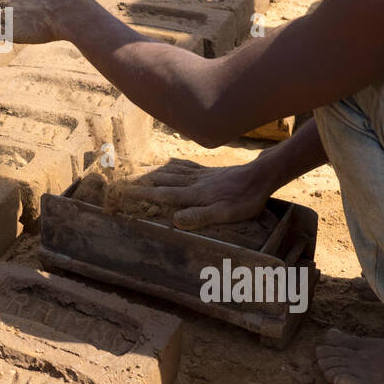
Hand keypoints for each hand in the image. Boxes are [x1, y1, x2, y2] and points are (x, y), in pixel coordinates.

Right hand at [113, 158, 273, 228]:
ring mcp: (199, 175)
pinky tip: (168, 163)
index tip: (124, 193)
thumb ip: (200, 216)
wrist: (260, 176)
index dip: (142, 195)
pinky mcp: (207, 171)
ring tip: (138, 173)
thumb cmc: (244, 199)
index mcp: (193, 195)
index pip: (163, 195)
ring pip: (170, 172)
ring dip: (152, 173)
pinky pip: (184, 166)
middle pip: (161, 181)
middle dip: (141, 182)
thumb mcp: (225, 213)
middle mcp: (192, 183)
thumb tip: (174, 220)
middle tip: (123, 183)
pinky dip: (171, 165)